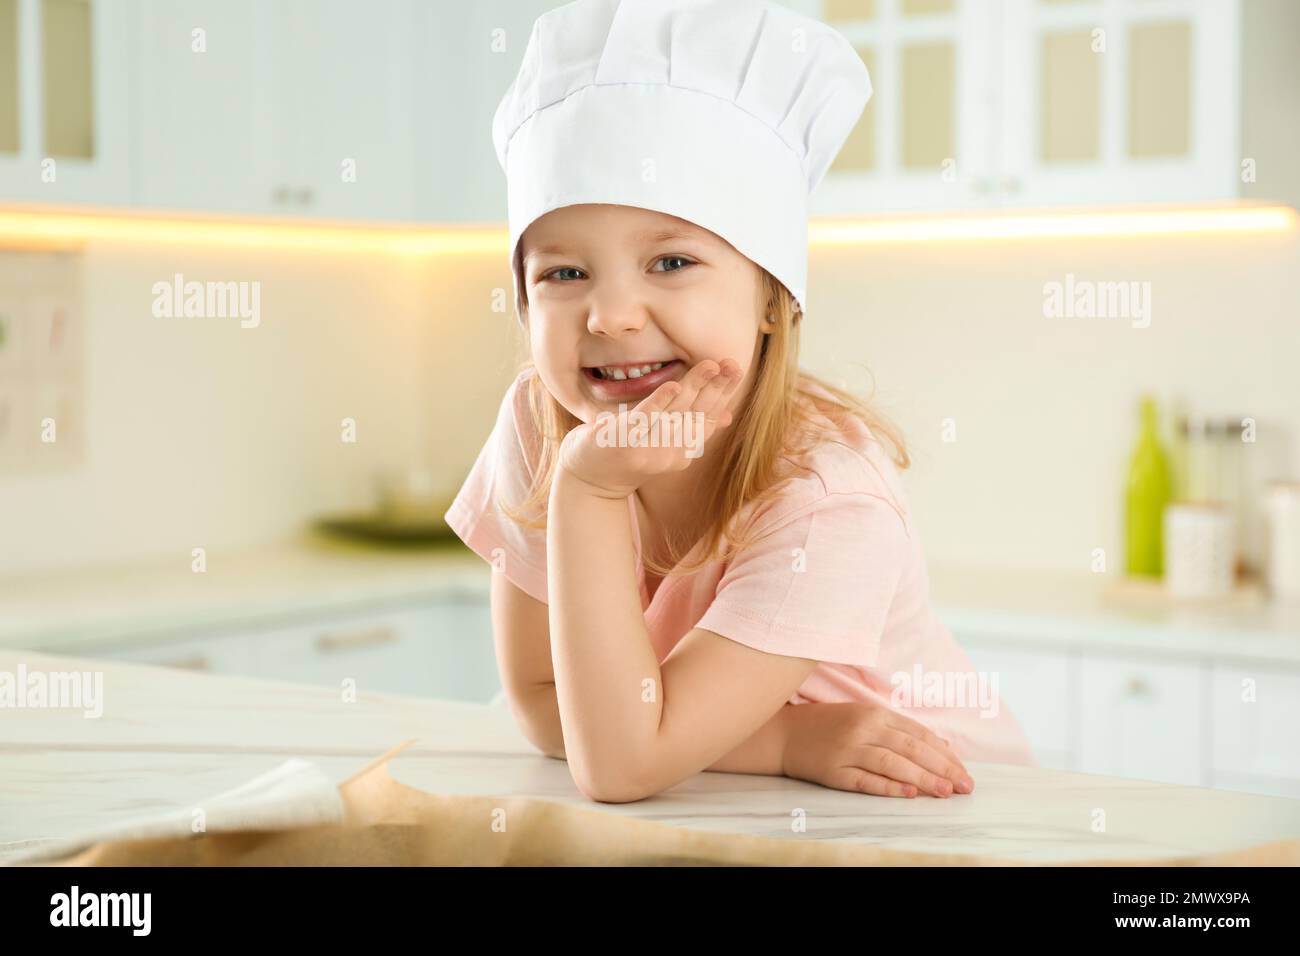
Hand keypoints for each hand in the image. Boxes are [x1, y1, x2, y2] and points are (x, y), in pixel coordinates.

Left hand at [557, 358, 742, 498]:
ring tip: (710, 365)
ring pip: (677, 411)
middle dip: (717, 388)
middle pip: (698, 413)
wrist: (590, 478)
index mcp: (684, 450)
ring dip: (695, 387)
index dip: (724, 393)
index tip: (735, 368)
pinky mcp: (626, 441)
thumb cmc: (630, 449)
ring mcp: (649, 449)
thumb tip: (728, 416)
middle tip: (733, 364)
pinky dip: (659, 402)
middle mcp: (671, 453)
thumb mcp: (665, 439)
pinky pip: (645, 418)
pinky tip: (673, 385)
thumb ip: (694, 426)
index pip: (709, 417)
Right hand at [780, 701, 974, 797]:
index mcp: (873, 713)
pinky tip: (909, 793)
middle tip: (965, 786)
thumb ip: (900, 730)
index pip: (918, 733)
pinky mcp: (834, 771)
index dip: (944, 753)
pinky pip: (866, 780)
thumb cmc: (828, 726)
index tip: (964, 770)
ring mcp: (847, 750)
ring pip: (892, 764)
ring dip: (923, 779)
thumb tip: (941, 746)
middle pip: (911, 748)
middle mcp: (863, 728)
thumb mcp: (864, 718)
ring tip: (946, 792)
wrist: (783, 734)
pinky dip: (889, 787)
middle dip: (942, 768)